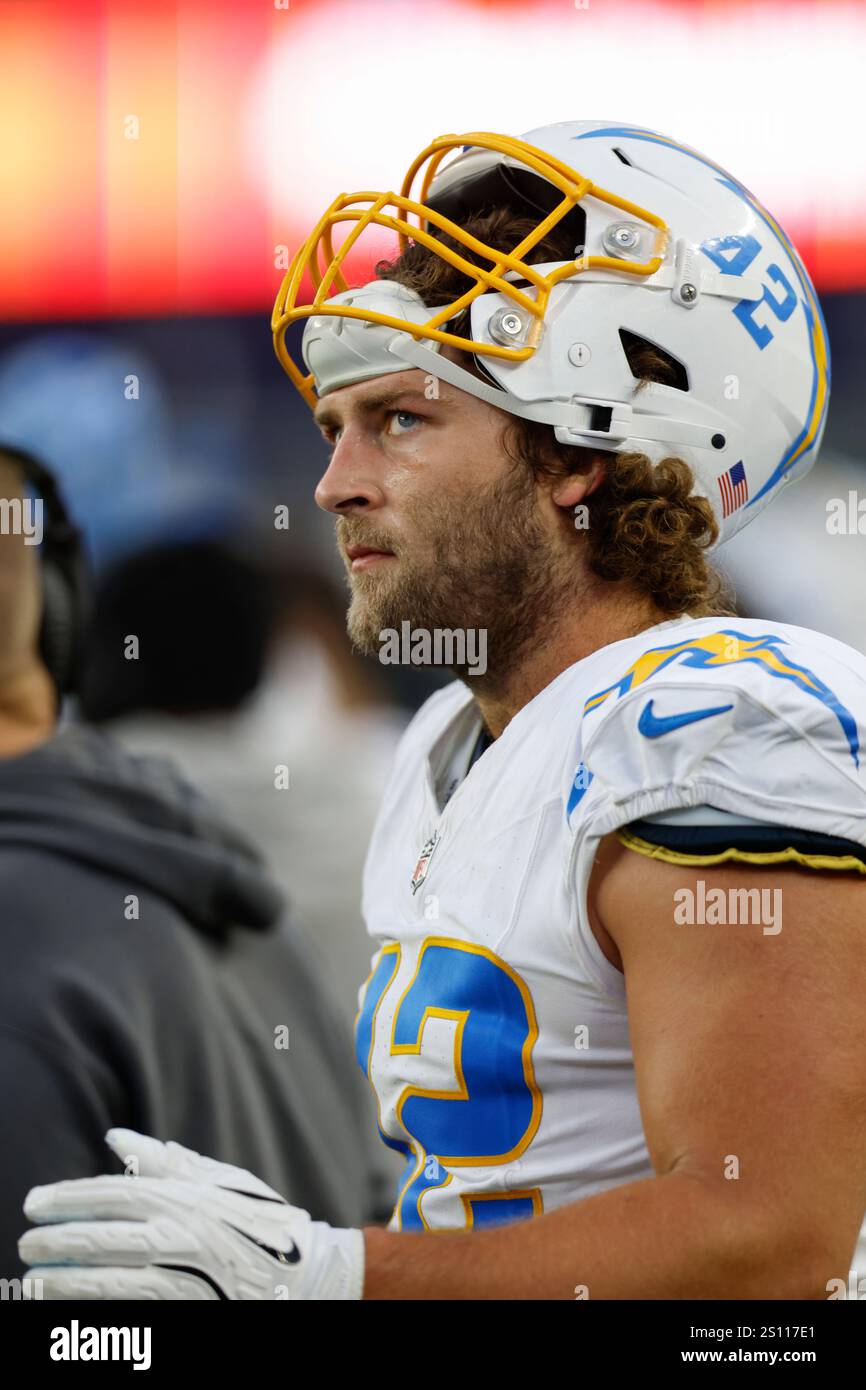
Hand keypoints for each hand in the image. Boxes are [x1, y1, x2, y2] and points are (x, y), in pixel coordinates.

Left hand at [18, 1129, 363, 1299]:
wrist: (308, 1276)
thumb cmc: (260, 1223)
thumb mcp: (220, 1181)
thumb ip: (165, 1160)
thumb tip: (115, 1136)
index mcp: (186, 1198)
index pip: (112, 1195)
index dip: (68, 1199)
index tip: (35, 1204)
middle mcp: (183, 1235)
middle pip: (104, 1239)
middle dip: (58, 1242)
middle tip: (27, 1244)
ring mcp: (187, 1278)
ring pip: (112, 1281)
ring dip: (67, 1284)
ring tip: (36, 1283)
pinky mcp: (191, 1312)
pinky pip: (135, 1313)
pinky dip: (101, 1312)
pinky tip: (75, 1310)